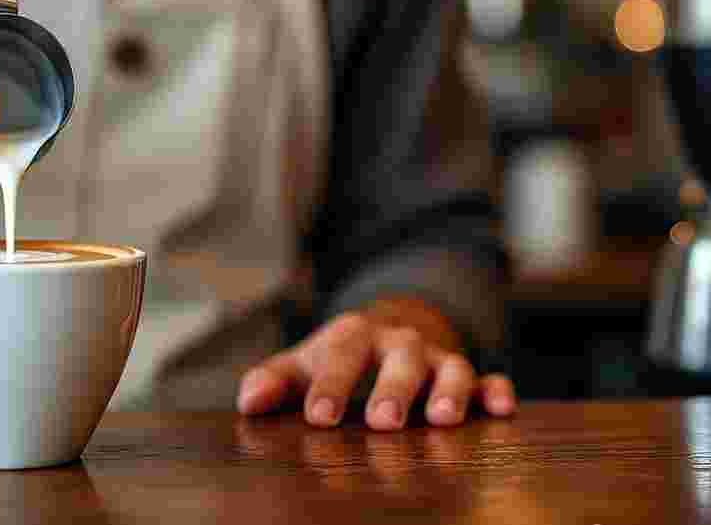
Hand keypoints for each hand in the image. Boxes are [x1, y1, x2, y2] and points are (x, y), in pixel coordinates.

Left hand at [236, 297, 516, 429]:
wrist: (389, 328)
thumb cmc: (340, 357)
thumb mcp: (305, 363)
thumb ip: (275, 380)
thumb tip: (248, 402)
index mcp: (354, 335)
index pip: (341, 354)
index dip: (330, 385)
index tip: (319, 418)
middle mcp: (398, 342)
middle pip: (399, 358)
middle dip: (393, 389)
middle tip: (384, 422)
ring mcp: (436, 357)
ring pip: (451, 365)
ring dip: (450, 390)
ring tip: (444, 420)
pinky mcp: (469, 375)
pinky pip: (489, 378)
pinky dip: (497, 390)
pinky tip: (501, 408)